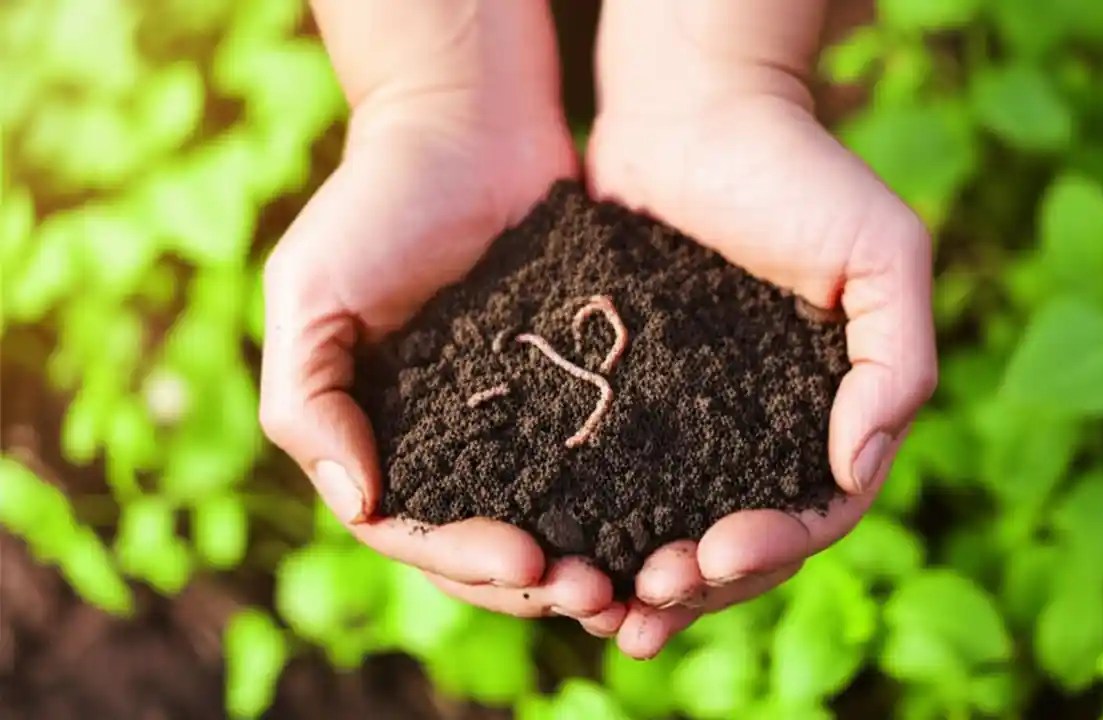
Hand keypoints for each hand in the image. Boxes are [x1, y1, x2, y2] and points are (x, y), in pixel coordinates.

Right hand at [260, 0, 620, 626]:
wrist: (468, 127)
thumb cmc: (377, 203)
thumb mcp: (313, 293)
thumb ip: (308, 400)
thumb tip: (361, 505)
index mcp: (386, 443)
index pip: (418, 535)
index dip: (467, 561)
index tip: (528, 565)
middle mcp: (453, 449)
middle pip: (489, 549)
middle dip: (539, 583)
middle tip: (599, 595)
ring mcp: (519, 426)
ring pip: (554, 522)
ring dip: (590, 562)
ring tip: (640, 583)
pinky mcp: (577, 393)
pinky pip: (605, 462)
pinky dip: (630, 504)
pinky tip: (672, 525)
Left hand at [584, 0, 937, 656]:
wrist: (695, 107)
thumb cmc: (799, 171)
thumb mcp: (882, 253)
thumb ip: (897, 362)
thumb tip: (856, 466)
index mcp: (831, 411)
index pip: (816, 511)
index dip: (771, 548)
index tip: (716, 554)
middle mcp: (765, 427)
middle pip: (743, 539)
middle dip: (701, 585)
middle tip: (645, 608)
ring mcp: (696, 417)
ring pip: (678, 524)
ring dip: (648, 580)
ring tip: (606, 614)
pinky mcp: (632, 395)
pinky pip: (617, 476)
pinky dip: (599, 524)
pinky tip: (565, 552)